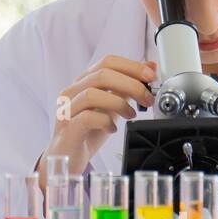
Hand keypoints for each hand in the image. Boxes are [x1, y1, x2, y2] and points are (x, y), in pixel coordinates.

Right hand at [41, 55, 155, 180]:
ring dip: (118, 102)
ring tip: (131, 115)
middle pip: (102, 74)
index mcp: (83, 82)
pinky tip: (112, 128)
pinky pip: (86, 118)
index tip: (150, 76)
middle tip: (147, 98)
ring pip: (92, 94)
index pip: (107, 62)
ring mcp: (67, 109)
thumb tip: (150, 68)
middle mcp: (72, 91)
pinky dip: (105, 121)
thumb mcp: (112, 107)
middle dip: (131, 84)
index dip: (131, 66)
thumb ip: (128, 88)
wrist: (67, 157)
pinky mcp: (67, 127)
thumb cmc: (88, 131)